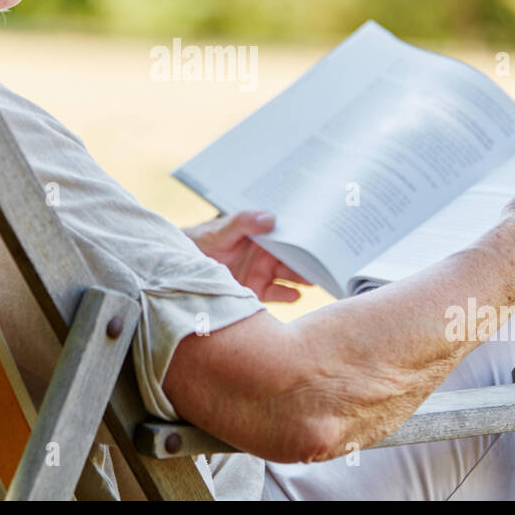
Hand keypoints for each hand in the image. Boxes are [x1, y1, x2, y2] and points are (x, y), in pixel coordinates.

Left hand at [181, 210, 311, 301]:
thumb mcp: (222, 229)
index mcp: (263, 236)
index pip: (290, 235)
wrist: (185, 267)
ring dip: (305, 277)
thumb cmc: (203, 241)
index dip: (307, 236)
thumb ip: (243, 222)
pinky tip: (296, 294)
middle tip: (329, 262)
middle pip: (296, 257)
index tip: (323, 237)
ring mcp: (264, 273)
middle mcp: (268, 254)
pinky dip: (289, 295)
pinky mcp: (258, 291)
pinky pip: (279, 294)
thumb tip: (270, 218)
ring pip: (292, 276)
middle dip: (312, 259)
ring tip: (317, 279)